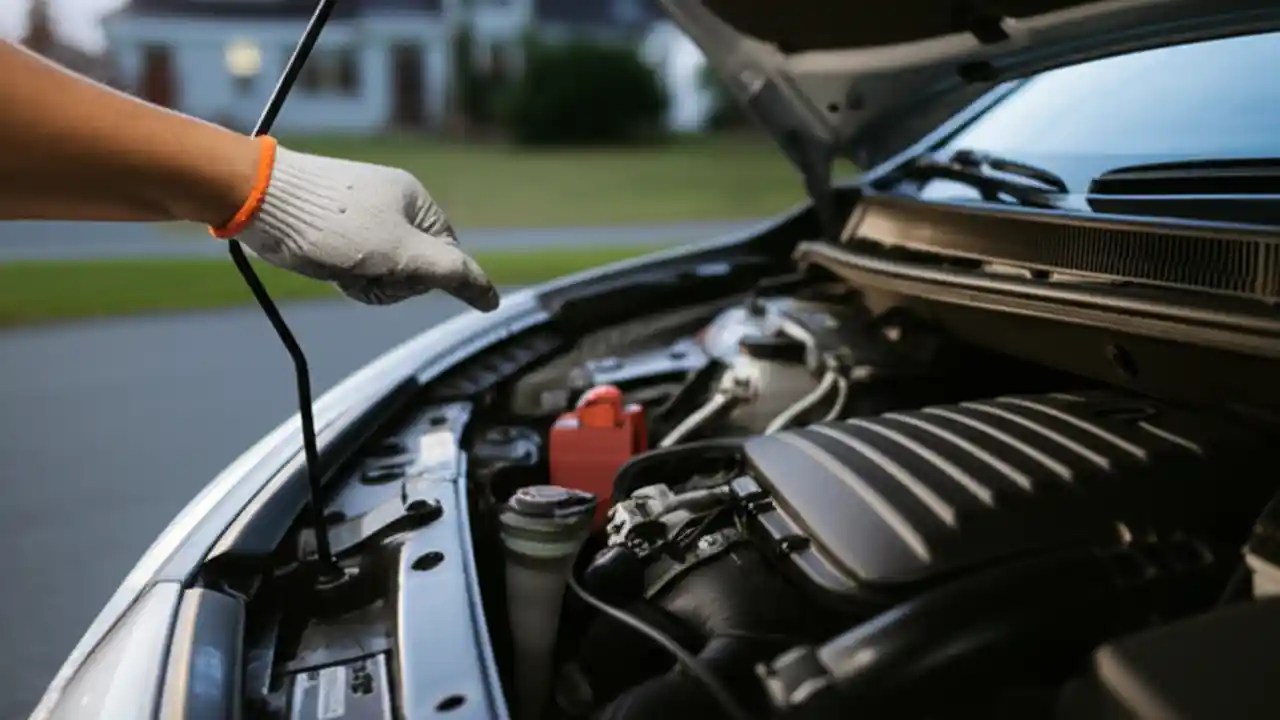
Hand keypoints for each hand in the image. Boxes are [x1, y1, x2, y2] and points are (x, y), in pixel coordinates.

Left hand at [232, 143, 498, 309]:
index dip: (422, 276)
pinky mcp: (335, 224)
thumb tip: (492, 299)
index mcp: (417, 199)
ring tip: (339, 267)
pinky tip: (324, 264)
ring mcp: (362, 212)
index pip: (446, 257)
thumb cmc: (333, 225)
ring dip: (365, 280)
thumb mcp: (402, 253)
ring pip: (384, 267)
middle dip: (391, 280)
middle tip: (362, 270)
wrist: (259, 200)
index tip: (394, 271)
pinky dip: (344, 272)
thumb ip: (451, 274)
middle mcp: (393, 202)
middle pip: (415, 264)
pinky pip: (356, 260)